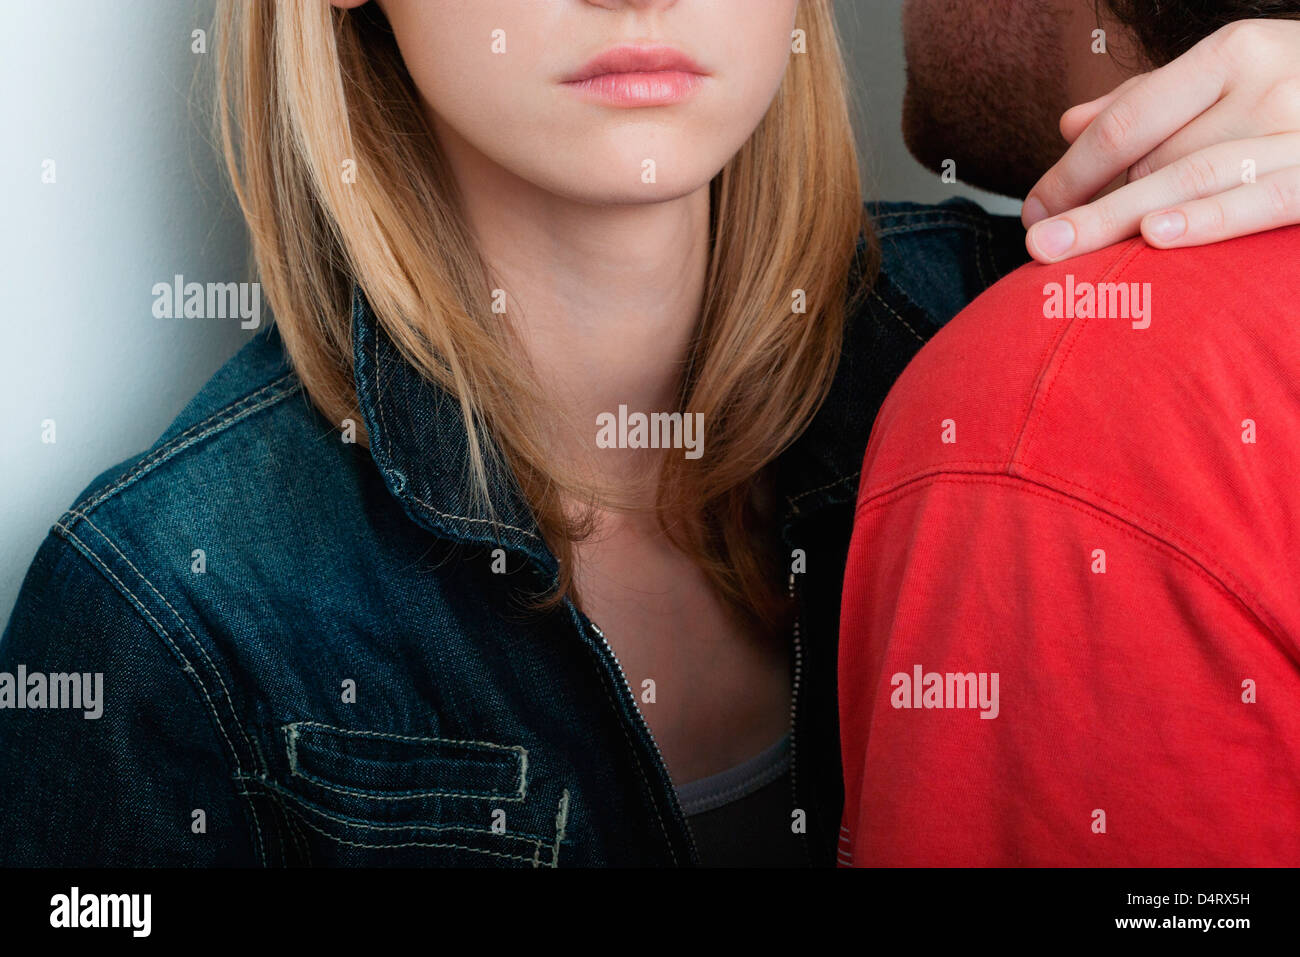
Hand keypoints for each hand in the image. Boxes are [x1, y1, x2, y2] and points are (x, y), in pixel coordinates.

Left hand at [1022, 19, 1299, 262]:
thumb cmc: (1297, 99)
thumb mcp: (1232, 80)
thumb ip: (1152, 103)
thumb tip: (1071, 123)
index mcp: (1234, 53)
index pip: (1130, 118)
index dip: (1074, 167)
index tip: (1034, 208)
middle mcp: (1269, 82)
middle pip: (1156, 156)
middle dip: (1090, 204)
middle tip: (1034, 243)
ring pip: (1196, 177)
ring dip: (1122, 218)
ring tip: (1064, 248)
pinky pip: (1264, 200)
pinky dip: (1209, 219)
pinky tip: (1157, 238)